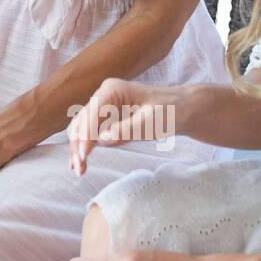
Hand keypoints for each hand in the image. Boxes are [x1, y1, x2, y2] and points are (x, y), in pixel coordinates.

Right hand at [67, 77, 181, 176]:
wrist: (182, 109)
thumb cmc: (170, 112)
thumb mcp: (152, 122)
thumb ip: (126, 130)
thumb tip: (101, 139)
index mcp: (112, 90)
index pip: (91, 114)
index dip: (85, 135)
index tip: (83, 156)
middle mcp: (103, 95)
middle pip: (81, 121)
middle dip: (77, 144)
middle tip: (78, 168)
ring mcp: (103, 106)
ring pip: (81, 127)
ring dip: (77, 147)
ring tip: (78, 169)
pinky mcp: (105, 117)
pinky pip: (89, 131)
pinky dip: (84, 146)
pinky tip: (80, 161)